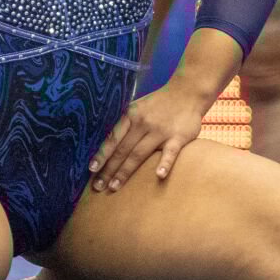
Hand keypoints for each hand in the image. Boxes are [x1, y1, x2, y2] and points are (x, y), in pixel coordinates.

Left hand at [87, 81, 207, 192]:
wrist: (187, 92)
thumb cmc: (158, 104)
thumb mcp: (138, 108)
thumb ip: (125, 125)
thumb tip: (108, 145)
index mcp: (131, 116)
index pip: (113, 138)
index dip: (102, 155)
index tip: (92, 169)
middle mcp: (143, 123)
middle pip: (123, 150)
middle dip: (109, 169)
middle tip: (98, 186)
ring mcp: (161, 130)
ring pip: (139, 154)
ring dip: (125, 171)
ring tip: (114, 186)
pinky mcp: (178, 137)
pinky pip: (170, 152)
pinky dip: (165, 163)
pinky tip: (159, 175)